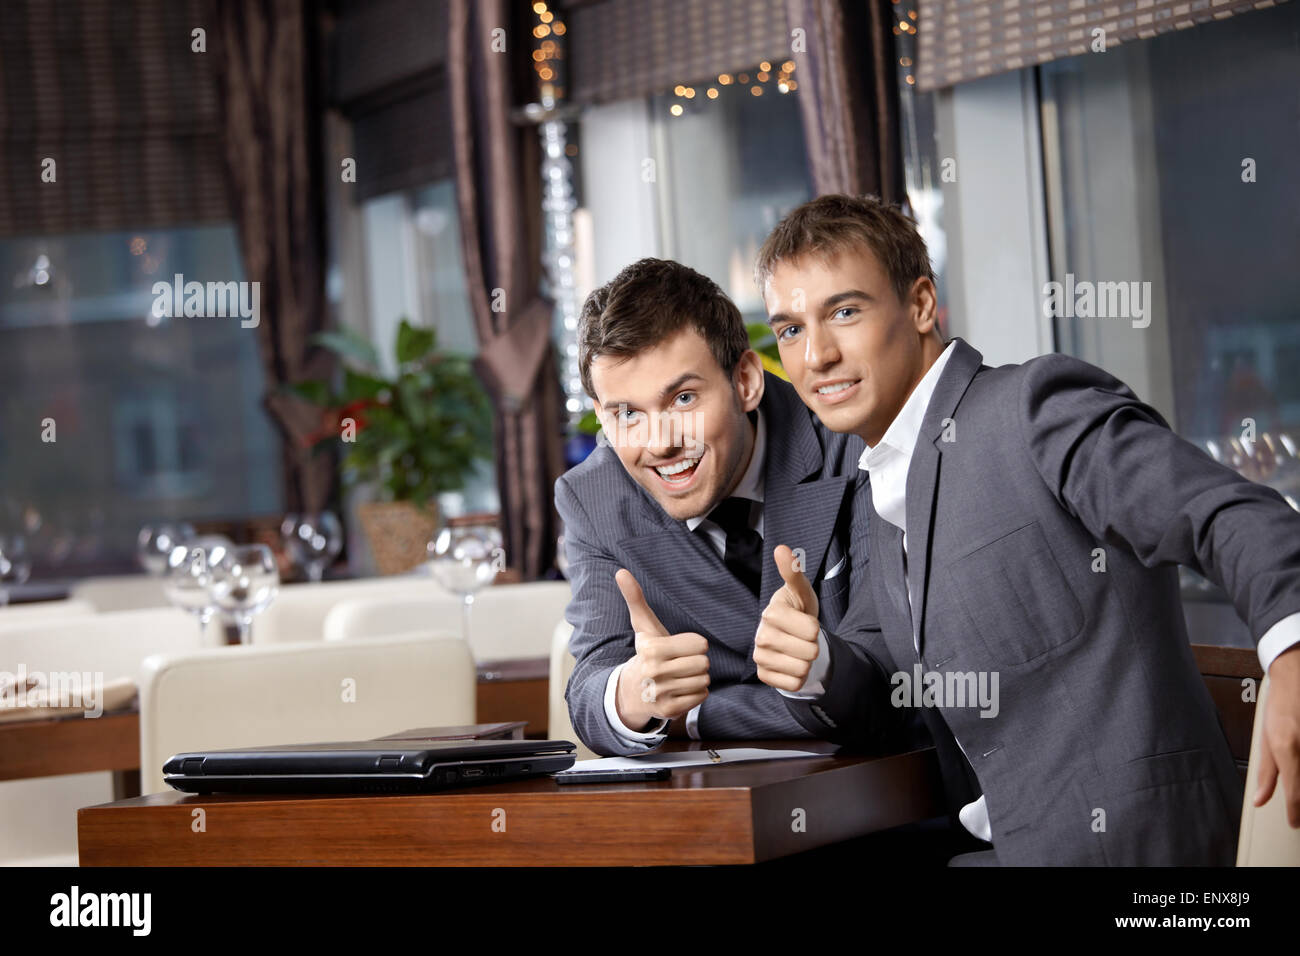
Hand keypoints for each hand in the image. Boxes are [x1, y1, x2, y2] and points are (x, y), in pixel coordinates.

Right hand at [613, 569, 709, 728]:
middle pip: (704, 663)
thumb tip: (621, 571)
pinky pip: (702, 696)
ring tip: (680, 676)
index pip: (700, 644)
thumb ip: (635, 598)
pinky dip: (697, 693)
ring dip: (697, 678)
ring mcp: (661, 694)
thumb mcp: (643, 627)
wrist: (632, 691)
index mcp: (651, 649)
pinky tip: (681, 689)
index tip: (679, 648)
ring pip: (704, 680)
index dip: (694, 644)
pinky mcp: (669, 711)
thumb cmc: (646, 653)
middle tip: (680, 664)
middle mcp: (654, 672)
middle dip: (697, 662)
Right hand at [753, 544, 821, 692]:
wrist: (789, 637)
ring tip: (797, 650)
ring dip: (806, 662)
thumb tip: (781, 549)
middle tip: (802, 638)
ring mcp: (760, 657)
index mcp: (771, 613)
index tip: (805, 622)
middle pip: (809, 651)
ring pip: (802, 669)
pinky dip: (798, 677)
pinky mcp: (762, 675)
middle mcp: (761, 636)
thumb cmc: (798, 611)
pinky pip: (794, 683)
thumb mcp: (801, 592)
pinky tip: (791, 664)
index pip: (812, 630)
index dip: (815, 627)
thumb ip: (793, 572)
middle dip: (813, 646)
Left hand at [1255, 645, 1299, 826]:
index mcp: (1286, 746)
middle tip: (1299, 811)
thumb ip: (1266, 772)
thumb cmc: (1280, 708)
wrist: (1296, 679)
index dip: (1296, 813)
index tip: (1295, 823)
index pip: (1295, 792)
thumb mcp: (1266, 739)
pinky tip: (1298, 767)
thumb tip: (1260, 799)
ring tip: (1299, 794)